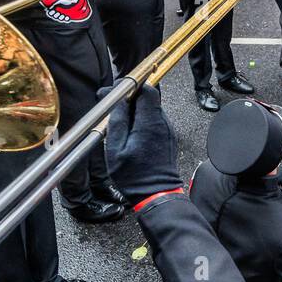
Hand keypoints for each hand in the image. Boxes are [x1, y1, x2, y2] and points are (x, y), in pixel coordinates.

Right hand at [103, 83, 183, 205]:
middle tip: (114, 106)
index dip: (131, 87)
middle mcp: (163, 123)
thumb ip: (117, 122)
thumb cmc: (135, 176)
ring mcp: (167, 130)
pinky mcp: (167, 138)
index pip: (147, 90)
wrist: (157, 194)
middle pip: (149, 98)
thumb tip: (118, 102)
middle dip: (130, 99)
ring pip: (151, 110)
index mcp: (150, 123)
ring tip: (119, 122)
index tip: (116, 92)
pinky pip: (154, 122)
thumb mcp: (115, 149)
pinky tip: (130, 133)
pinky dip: (142, 121)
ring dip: (135, 111)